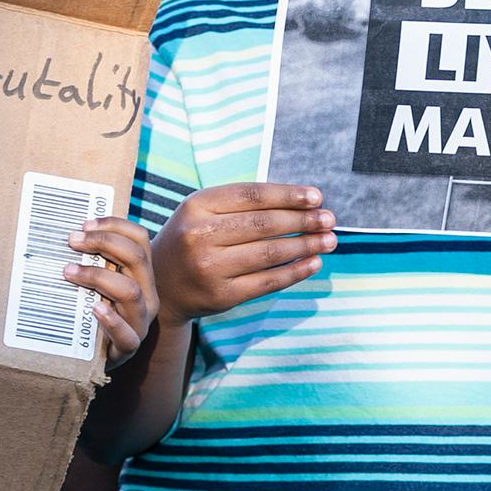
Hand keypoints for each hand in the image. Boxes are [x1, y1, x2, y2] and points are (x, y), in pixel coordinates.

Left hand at [60, 216, 158, 355]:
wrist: (101, 355)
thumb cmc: (95, 312)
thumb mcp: (98, 283)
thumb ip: (93, 261)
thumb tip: (67, 234)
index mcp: (142, 274)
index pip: (139, 238)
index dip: (114, 225)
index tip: (84, 224)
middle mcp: (147, 294)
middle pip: (136, 258)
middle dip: (103, 242)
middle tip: (72, 241)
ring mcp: (140, 321)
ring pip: (130, 291)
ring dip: (98, 276)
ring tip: (69, 272)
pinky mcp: (128, 346)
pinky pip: (127, 334)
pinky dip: (111, 320)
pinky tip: (94, 310)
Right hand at [151, 182, 334, 321]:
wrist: (161, 285)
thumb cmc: (192, 239)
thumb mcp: (202, 212)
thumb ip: (242, 204)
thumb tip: (302, 202)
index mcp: (196, 206)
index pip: (252, 196)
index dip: (287, 195)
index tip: (316, 197)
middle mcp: (200, 236)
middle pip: (263, 224)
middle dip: (302, 221)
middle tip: (329, 219)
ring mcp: (210, 268)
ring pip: (269, 253)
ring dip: (305, 245)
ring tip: (329, 240)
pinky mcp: (222, 296)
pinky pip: (268, 282)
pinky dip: (295, 272)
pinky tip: (313, 263)